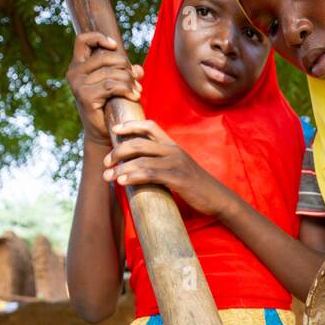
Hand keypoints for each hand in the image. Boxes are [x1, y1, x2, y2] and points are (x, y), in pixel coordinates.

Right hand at [66, 32, 142, 144]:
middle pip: (105, 57)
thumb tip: (138, 69)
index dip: (99, 38)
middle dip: (125, 66)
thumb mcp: (117, 85)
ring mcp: (78, 84)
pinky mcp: (85, 96)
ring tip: (138, 90)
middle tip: (136, 79)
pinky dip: (126, 89)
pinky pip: (111, 86)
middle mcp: (74, 73)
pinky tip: (134, 96)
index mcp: (78, 66)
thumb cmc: (110, 107)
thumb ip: (126, 73)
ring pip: (111, 73)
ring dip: (129, 80)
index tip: (115, 45)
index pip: (83, 40)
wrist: (102, 133)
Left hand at [103, 121, 230, 216]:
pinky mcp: (177, 178)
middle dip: (118, 151)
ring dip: (121, 168)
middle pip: (139, 143)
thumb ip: (162, 162)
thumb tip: (140, 167)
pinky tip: (123, 182)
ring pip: (142, 159)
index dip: (130, 125)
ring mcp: (176, 163)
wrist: (217, 198)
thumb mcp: (179, 167)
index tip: (115, 130)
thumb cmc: (196, 186)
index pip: (149, 126)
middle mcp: (173, 150)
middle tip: (106, 163)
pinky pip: (150, 174)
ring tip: (108, 177)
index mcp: (173, 145)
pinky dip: (134, 177)